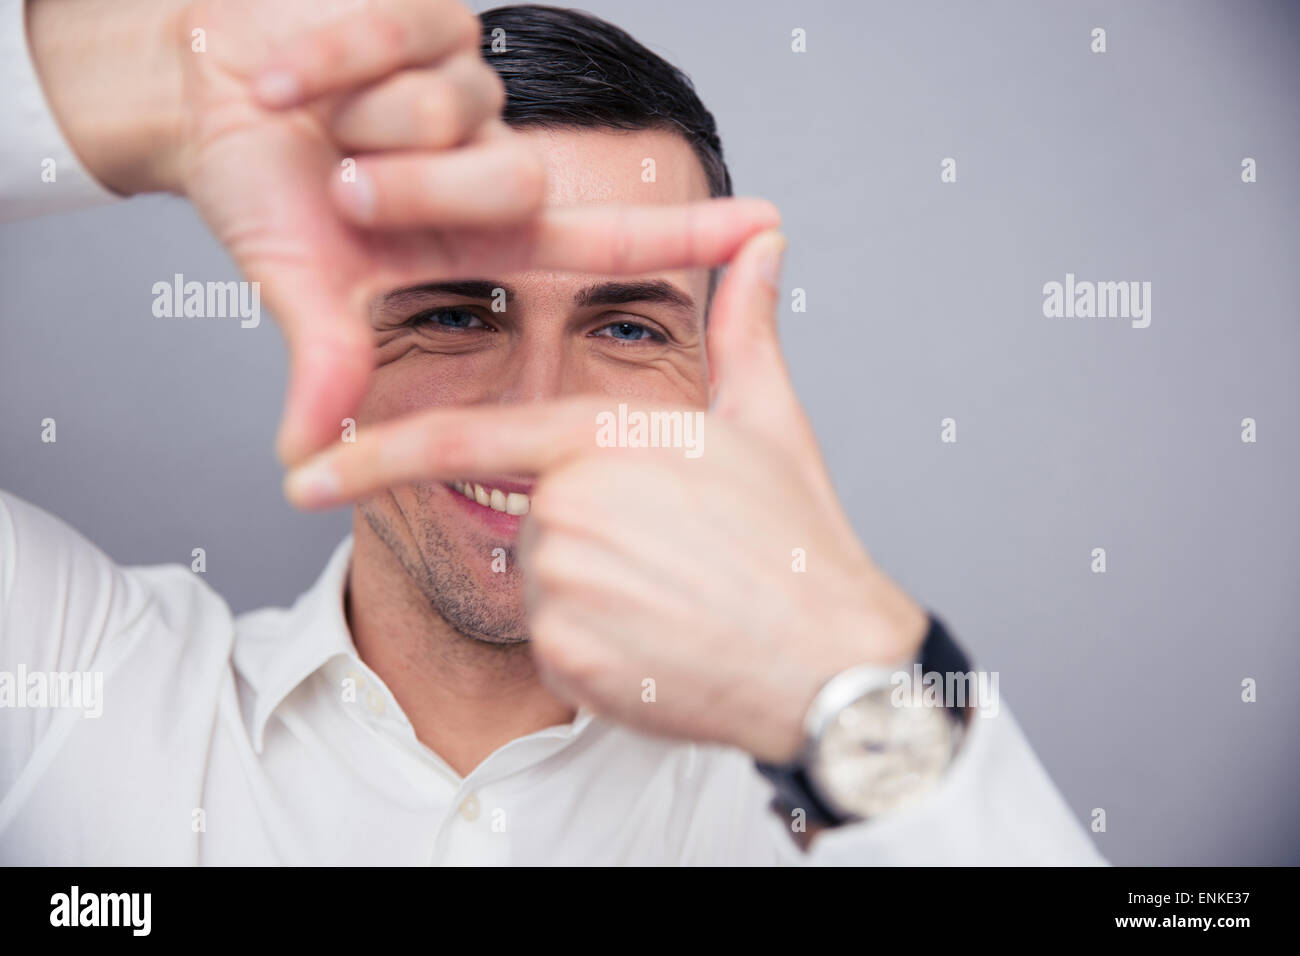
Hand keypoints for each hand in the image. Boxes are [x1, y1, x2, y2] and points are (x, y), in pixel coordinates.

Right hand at [27, 0, 778, 463]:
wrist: (202, 98)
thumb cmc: (263, 193)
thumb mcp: (302, 284)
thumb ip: (326, 358)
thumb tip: (302, 452)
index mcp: (485, 231)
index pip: (607, 234)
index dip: (685, 232)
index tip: (764, 226)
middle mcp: (494, 159)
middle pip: (514, 183)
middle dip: (411, 192)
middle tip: (342, 189)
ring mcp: (471, 88)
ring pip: (454, 112)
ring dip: (362, 124)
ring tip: (321, 125)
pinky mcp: (436, 16)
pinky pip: (401, 38)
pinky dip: (326, 60)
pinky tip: (297, 75)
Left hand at [282, 230, 927, 762]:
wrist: (831, 660)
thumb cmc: (799, 542)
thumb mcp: (769, 421)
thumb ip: (743, 325)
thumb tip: (763, 242)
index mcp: (605, 438)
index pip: (461, 442)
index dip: (368, 457)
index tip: (299, 474)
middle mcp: (571, 507)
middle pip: (530, 521)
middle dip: (585, 540)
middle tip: (673, 559)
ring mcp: (566, 586)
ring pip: (544, 586)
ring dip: (596, 596)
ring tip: (678, 598)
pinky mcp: (568, 658)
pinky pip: (558, 647)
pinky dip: (601, 651)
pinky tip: (666, 643)